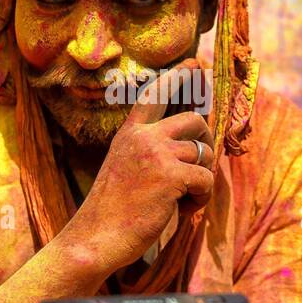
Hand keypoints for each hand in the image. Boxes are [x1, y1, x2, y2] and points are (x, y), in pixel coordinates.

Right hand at [62, 58, 214, 274]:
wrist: (96, 238)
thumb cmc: (112, 213)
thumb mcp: (125, 169)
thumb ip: (151, 153)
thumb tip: (193, 147)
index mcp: (129, 134)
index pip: (154, 95)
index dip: (177, 77)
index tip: (194, 64)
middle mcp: (143, 137)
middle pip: (194, 120)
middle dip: (205, 142)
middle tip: (199, 168)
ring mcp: (157, 154)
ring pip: (204, 152)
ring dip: (201, 179)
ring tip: (182, 200)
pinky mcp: (171, 176)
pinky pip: (205, 179)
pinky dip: (200, 198)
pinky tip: (182, 211)